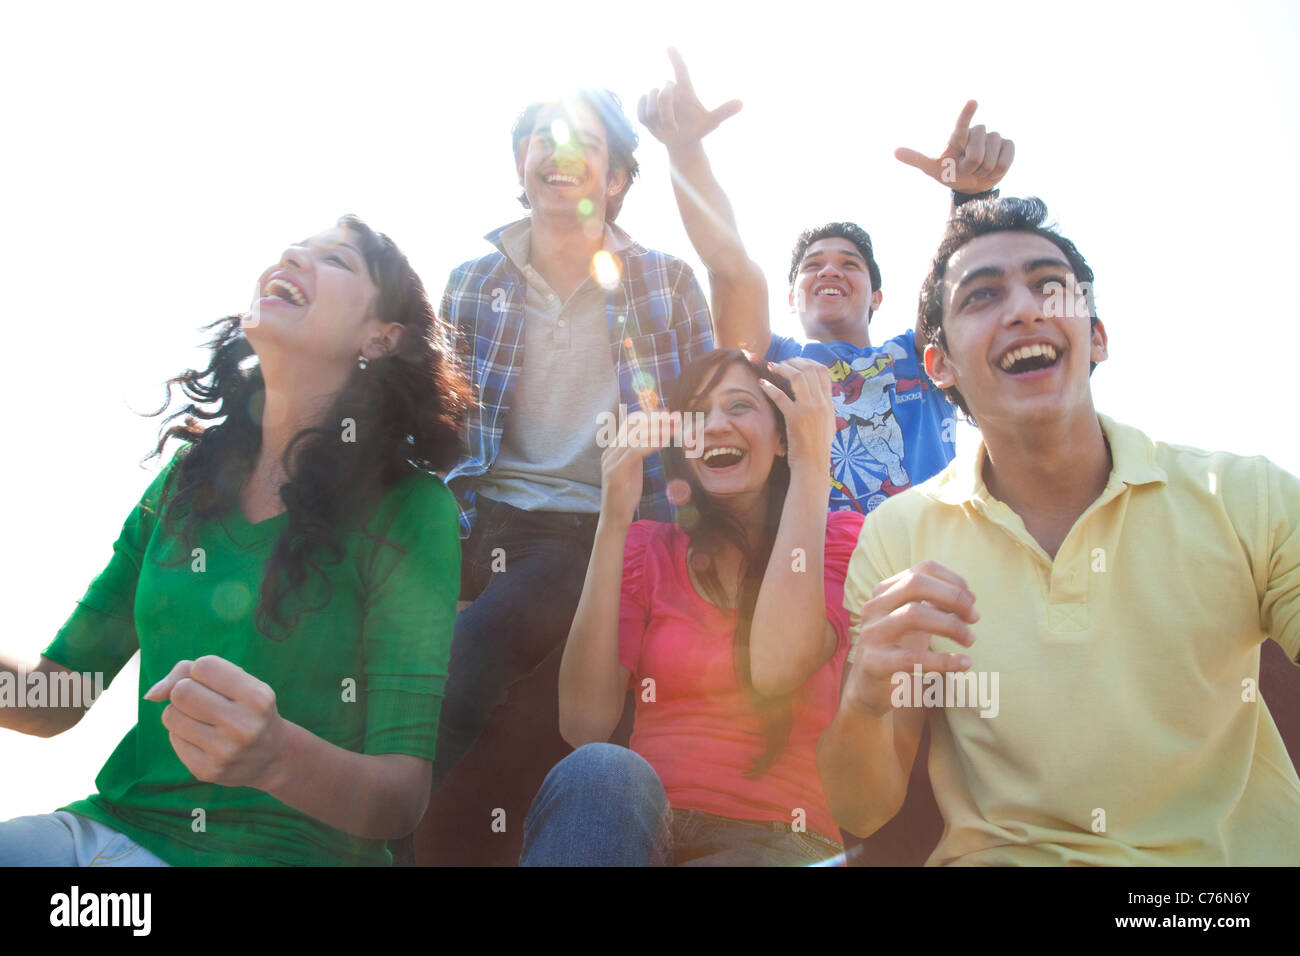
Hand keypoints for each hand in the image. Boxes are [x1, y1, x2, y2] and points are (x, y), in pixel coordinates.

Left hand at [146, 655, 286, 789]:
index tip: (216, 683)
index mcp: (257, 697)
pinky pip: (173, 737)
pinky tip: (203, 739)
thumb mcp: (238, 681)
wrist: (271, 757)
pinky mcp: (206, 770)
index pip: (203, 666)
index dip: (202, 672)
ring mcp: (224, 751)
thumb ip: (189, 672)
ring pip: (170, 715)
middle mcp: (244, 725)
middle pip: (182, 692)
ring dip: (180, 713)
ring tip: (203, 720)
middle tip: (204, 702)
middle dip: (185, 692)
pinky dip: (182, 734)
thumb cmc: (248, 709)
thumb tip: (151, 694)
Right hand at [599, 410, 671, 527]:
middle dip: (656, 419)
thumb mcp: (633, 470)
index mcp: (613, 449)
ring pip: (635, 436)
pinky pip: (635, 452)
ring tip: (674, 427)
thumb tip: (654, 439)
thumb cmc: (626, 496)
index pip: (630, 423)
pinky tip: (664, 442)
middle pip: (633, 426)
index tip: (668, 413)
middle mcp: (610, 452)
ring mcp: (611, 461)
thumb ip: (638, 454)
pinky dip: (651, 444)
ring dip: (657, 429)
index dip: (650, 415)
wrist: (614, 519)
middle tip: (675, 417)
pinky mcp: (615, 472)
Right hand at [637, 47, 742, 151]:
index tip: (669, 47)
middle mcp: (670, 90)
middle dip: (667, 114)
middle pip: (663, 95)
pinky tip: (654, 125)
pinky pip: (640, 110)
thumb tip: (742, 103)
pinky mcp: (644, 107)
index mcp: (685, 90)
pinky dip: (647, 121)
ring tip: (666, 127)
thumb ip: (724, 111)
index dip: (676, 58)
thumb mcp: (711, 122)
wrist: (681, 142)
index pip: (681, 71)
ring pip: (649, 102)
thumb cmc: (697, 129)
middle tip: (674, 128)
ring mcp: (655, 98)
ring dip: (658, 119)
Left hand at [757, 358, 834, 472]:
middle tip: (780, 364)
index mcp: (829, 404)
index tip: (794, 362)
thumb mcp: (827, 425)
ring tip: (771, 368)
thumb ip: (823, 409)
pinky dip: (770, 388)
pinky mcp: (796, 419)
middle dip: (793, 361)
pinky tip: (762, 384)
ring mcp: (810, 410)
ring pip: (798, 377)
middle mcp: (822, 404)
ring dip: (782, 369)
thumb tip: (819, 396)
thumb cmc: (816, 449)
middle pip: (810, 369)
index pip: (823, 371)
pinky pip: (781, 397)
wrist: (813, 466)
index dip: (807, 361)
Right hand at [842, 562, 978, 717]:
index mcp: (885, 591)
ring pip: (913, 614)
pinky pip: (913, 657)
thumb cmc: (897, 649)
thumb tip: (969, 597)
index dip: (953, 581)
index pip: (923, 569)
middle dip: (952, 597)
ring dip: (951, 626)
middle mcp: (874, 607)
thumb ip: (936, 605)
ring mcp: (872, 634)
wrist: (868, 688)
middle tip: (974, 618)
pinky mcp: (875, 663)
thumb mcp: (915, 621)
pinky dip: (945, 660)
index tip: (972, 600)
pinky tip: (964, 664)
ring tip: (970, 640)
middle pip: (915, 583)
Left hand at [895, 100, 1013, 194]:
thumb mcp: (932, 168)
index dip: (966, 114)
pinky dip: (999, 170)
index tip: (972, 102)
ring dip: (984, 171)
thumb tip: (894, 151)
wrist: (971, 184)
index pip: (962, 125)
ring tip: (979, 169)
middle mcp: (977, 132)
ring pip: (991, 158)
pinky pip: (1006, 159)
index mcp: (958, 136)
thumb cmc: (950, 173)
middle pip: (976, 153)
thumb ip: (916, 158)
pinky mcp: (1008, 145)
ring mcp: (994, 137)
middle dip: (971, 168)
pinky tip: (994, 169)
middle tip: (967, 169)